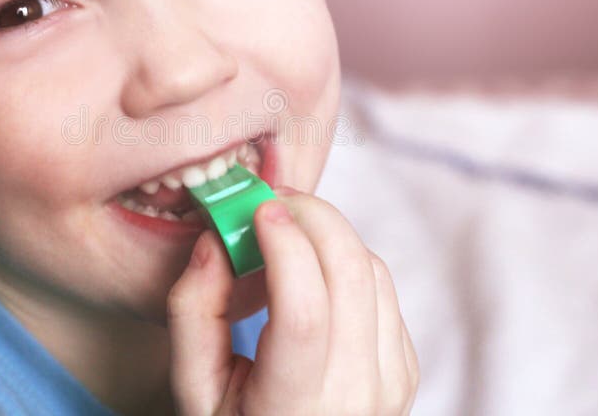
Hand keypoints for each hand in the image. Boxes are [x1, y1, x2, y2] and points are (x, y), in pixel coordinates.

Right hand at [167, 188, 418, 414]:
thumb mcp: (195, 388)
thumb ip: (193, 313)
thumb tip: (215, 240)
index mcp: (295, 409)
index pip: (303, 314)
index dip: (285, 249)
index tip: (258, 208)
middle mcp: (357, 395)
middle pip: (351, 276)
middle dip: (313, 217)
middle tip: (271, 202)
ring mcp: (391, 379)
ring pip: (371, 269)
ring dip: (327, 233)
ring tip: (281, 236)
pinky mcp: (404, 363)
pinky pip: (381, 286)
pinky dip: (344, 259)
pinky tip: (309, 269)